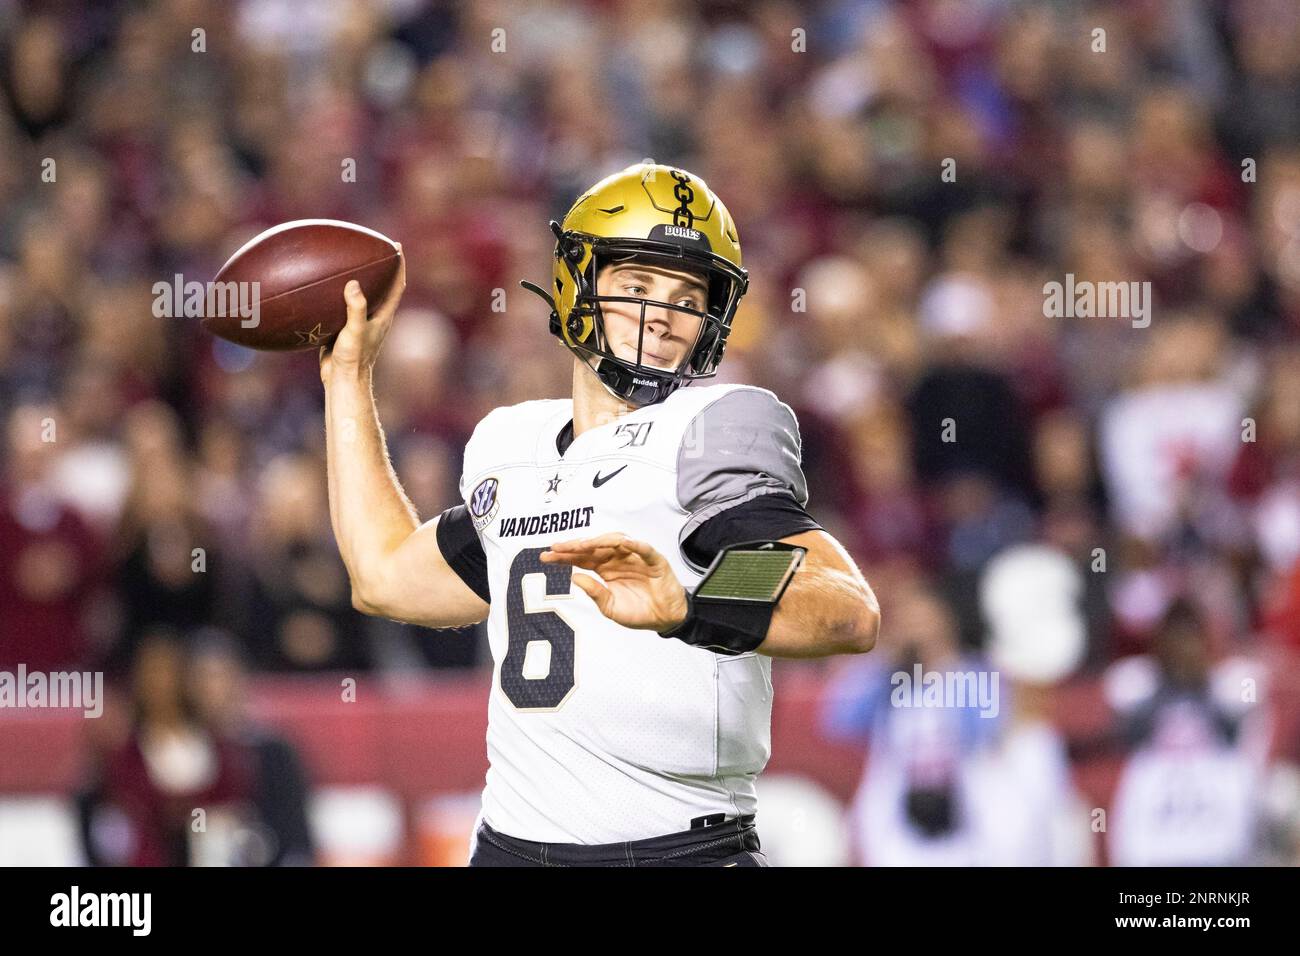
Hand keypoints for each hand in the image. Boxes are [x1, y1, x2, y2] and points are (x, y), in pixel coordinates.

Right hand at [319, 244, 406, 383]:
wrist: (342, 380)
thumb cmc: (353, 358)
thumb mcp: (354, 332)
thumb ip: (356, 309)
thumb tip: (354, 284)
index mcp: (384, 315)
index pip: (397, 285)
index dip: (399, 265)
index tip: (396, 246)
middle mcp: (375, 316)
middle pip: (382, 285)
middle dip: (379, 266)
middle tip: (371, 246)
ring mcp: (359, 322)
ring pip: (361, 295)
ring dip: (357, 279)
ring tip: (346, 261)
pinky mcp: (344, 328)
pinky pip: (341, 305)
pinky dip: (335, 294)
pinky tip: (320, 286)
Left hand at [541, 532, 689, 632]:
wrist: (664, 620)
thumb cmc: (638, 612)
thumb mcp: (610, 608)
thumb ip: (595, 593)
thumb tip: (574, 577)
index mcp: (605, 570)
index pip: (581, 558)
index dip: (564, 557)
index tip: (545, 556)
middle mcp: (618, 560)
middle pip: (594, 547)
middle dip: (574, 546)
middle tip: (557, 547)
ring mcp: (635, 558)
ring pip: (616, 542)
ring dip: (599, 541)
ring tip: (582, 545)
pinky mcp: (654, 561)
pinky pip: (644, 549)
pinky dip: (635, 544)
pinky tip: (623, 543)